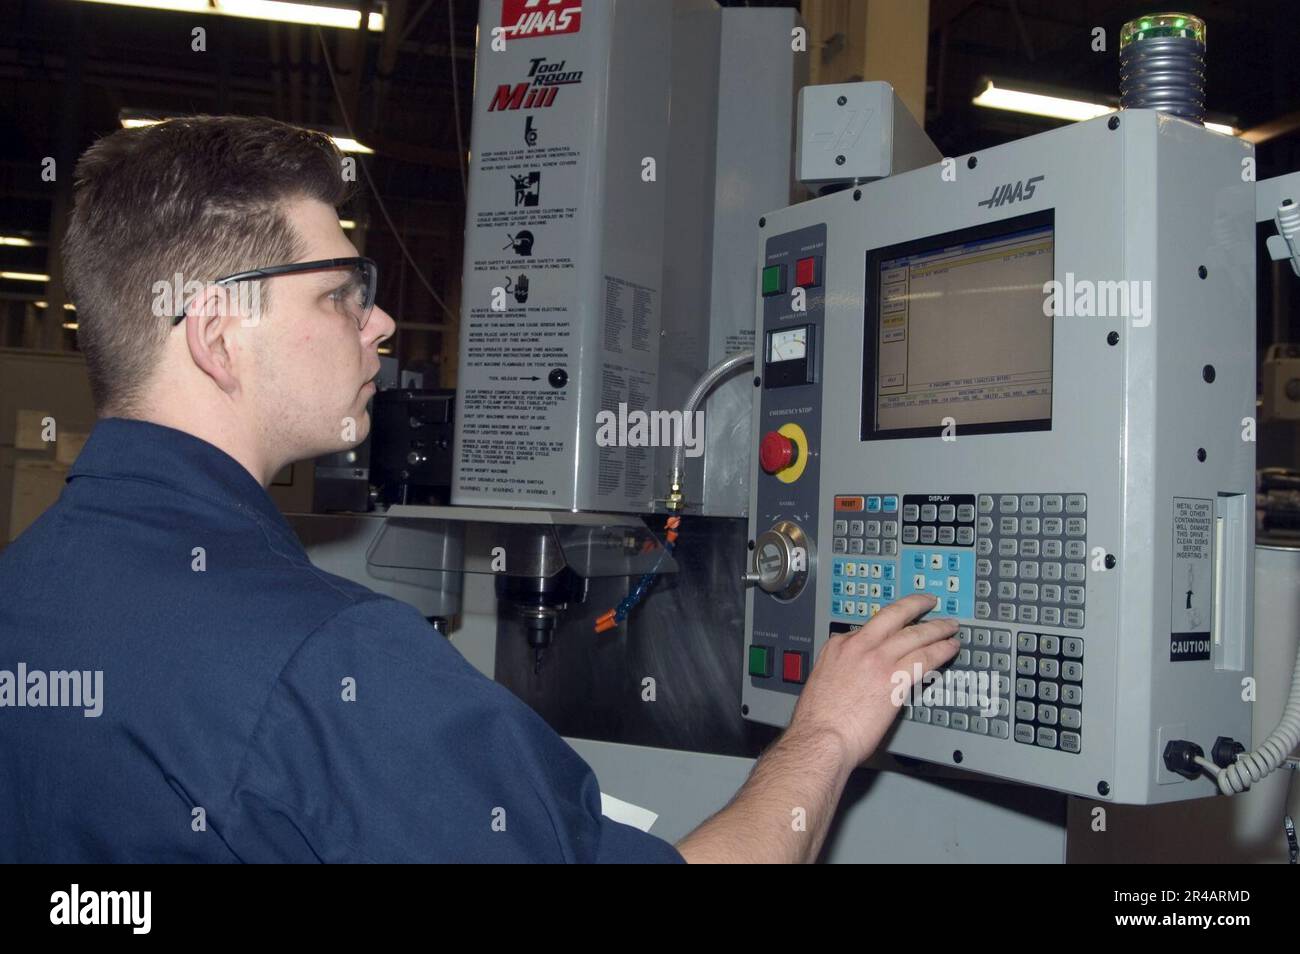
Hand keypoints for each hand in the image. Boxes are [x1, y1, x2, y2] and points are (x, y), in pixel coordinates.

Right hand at [788, 594, 958, 767]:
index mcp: (837, 647)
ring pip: (915, 635)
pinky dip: (942, 651)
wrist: (820, 738)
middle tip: (928, 602)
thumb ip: (841, 671)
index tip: (897, 627)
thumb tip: (853, 677)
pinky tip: (950, 648)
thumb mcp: (822, 682)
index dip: (887, 626)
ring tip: (950, 627)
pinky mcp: (895, 679)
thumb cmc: (816, 721)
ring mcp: (878, 661)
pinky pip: (925, 658)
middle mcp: (859, 647)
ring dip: (937, 628)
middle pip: (894, 616)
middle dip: (915, 605)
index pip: (867, 627)